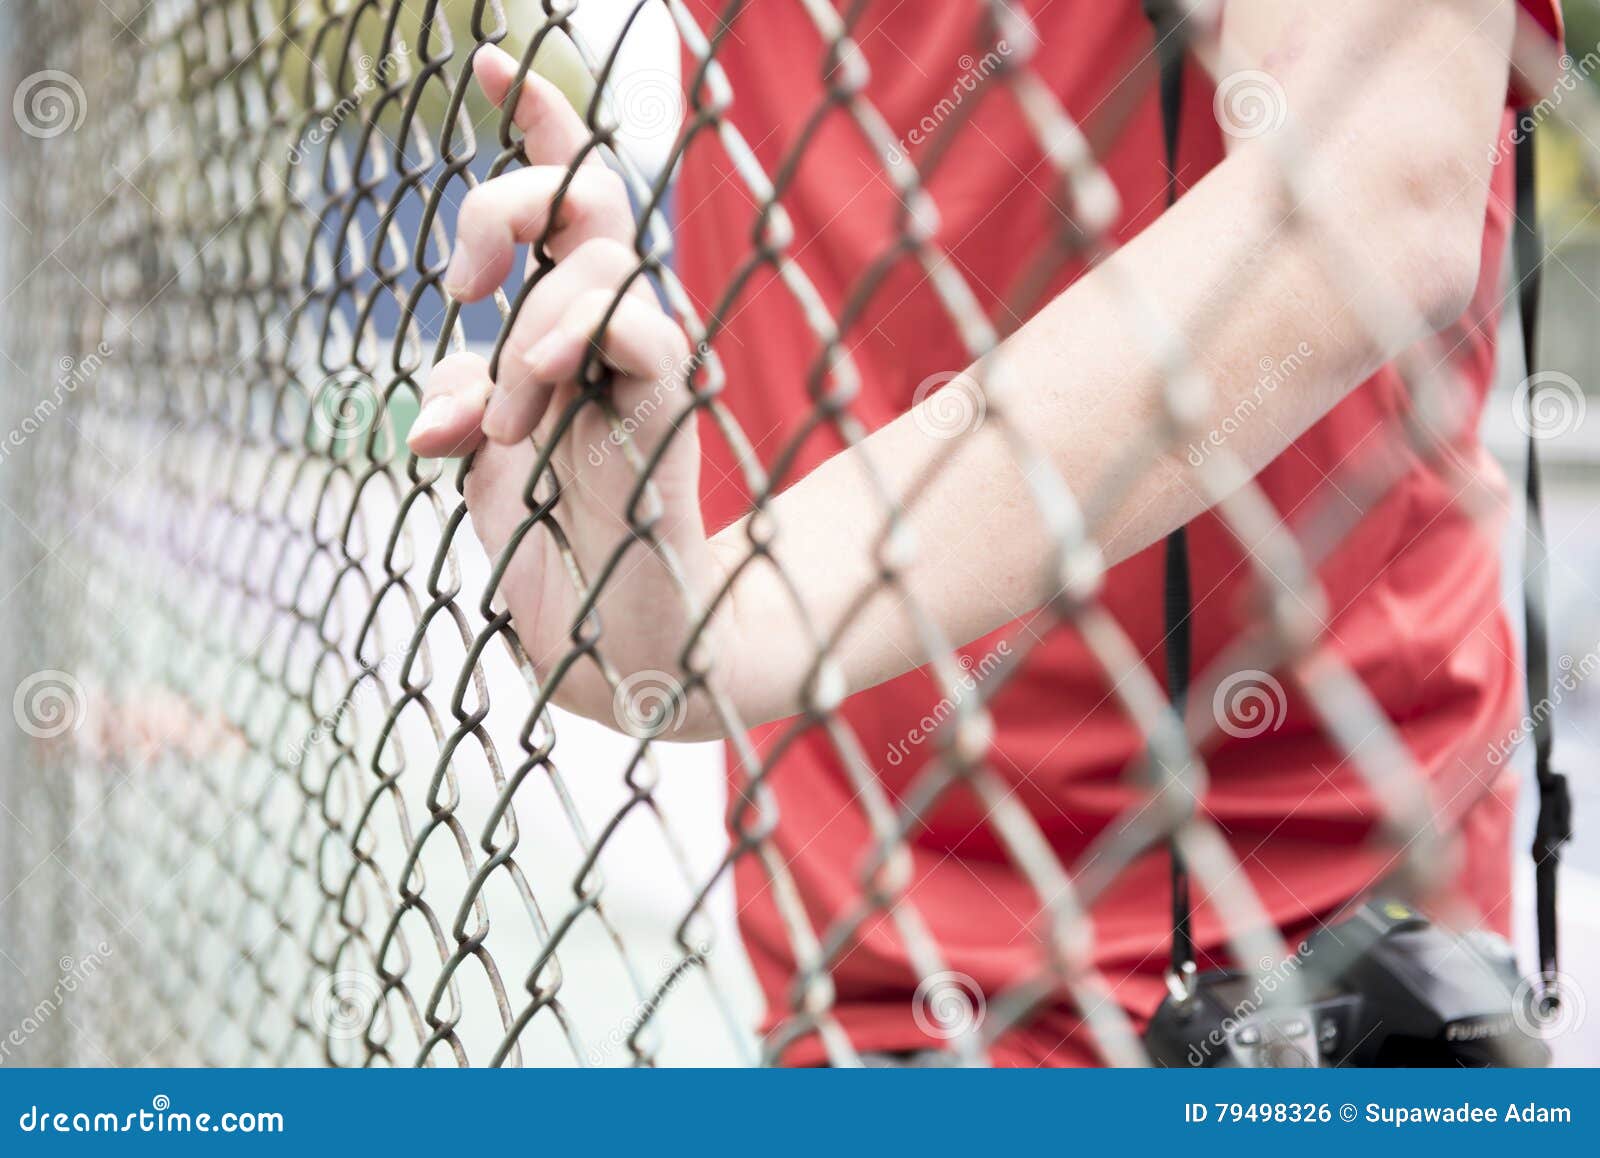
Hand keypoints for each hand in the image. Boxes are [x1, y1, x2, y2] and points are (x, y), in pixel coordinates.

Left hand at [407, 45, 727, 739]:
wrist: (609, 643)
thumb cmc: (557, 551)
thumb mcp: (487, 461)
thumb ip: (463, 400)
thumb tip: (424, 405)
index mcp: (573, 330)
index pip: (569, 199)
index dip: (536, 119)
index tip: (483, 65)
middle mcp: (618, 332)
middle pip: (585, 198)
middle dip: (506, 209)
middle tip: (457, 288)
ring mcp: (652, 364)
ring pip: (598, 262)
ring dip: (523, 339)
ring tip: (508, 428)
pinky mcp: (674, 404)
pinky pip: (634, 322)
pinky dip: (569, 345)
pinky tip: (538, 407)